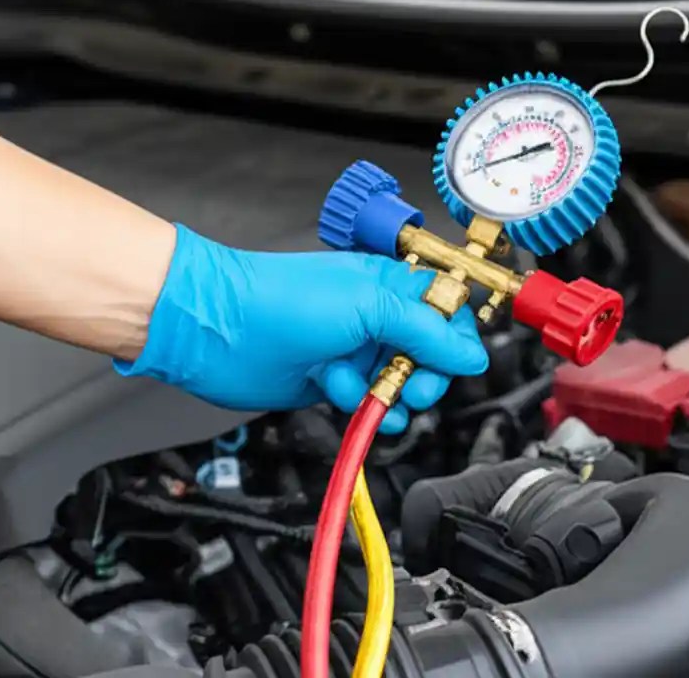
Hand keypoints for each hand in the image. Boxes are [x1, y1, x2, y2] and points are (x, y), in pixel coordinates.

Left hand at [114, 225, 488, 432]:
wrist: (217, 331)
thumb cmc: (280, 300)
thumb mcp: (369, 307)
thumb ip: (426, 333)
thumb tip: (472, 355)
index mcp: (389, 284)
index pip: (446, 311)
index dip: (455, 338)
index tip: (451, 361)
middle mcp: (376, 315)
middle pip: (429, 354)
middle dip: (425, 375)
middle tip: (412, 387)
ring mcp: (353, 348)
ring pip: (398, 382)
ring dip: (390, 394)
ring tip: (372, 393)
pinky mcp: (331, 379)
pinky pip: (368, 401)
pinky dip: (362, 405)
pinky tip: (341, 394)